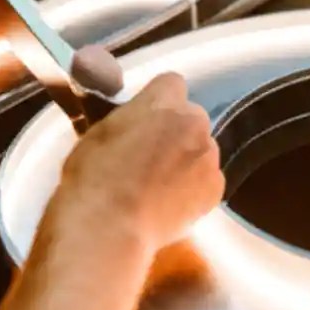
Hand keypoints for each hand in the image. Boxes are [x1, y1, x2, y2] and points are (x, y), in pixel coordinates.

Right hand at [50, 73, 224, 253]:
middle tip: (150, 156)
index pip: (172, 83)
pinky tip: (170, 204)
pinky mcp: (216, 189)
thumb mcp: (100, 131)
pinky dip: (194, 190)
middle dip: (175, 131)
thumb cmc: (93, 177)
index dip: (158, 101)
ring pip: (201, 150)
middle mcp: (194, 122)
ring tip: (159, 187)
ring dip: (187, 161)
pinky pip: (208, 181)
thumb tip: (133, 121)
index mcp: (163, 101)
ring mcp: (209, 156)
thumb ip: (128, 118)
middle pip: (190, 118)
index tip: (146, 119)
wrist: (108, 226)